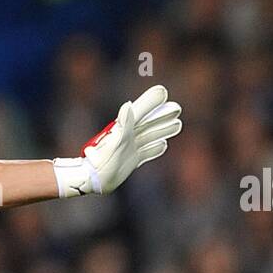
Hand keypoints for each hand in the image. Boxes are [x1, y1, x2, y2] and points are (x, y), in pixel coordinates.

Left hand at [53, 85, 181, 196]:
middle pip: (149, 124)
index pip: (141, 112)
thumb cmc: (103, 161)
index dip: (151, 102)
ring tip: (178, 124)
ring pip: (151, 136)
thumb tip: (128, 105)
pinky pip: (146, 152)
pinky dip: (155, 148)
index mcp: (125, 129)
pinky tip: (163, 145)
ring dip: (163, 130)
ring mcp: (131, 149)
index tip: (162, 91)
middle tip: (177, 108)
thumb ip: (124, 124)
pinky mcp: (132, 160)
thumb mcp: (115, 141)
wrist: (95, 180)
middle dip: (162, 116)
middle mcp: (129, 138)